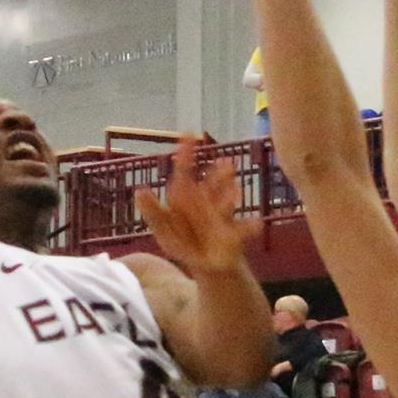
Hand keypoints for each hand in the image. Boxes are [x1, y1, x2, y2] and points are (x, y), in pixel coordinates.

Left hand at [134, 133, 253, 275]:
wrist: (208, 264)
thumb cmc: (184, 244)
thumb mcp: (164, 230)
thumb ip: (152, 212)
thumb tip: (140, 191)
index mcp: (187, 199)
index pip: (184, 174)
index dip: (185, 154)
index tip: (188, 133)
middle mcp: (206, 203)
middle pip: (210, 187)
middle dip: (218, 177)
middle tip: (227, 163)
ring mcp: (221, 218)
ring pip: (225, 203)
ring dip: (231, 196)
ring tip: (237, 190)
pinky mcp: (233, 235)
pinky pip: (241, 230)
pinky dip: (249, 227)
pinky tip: (257, 224)